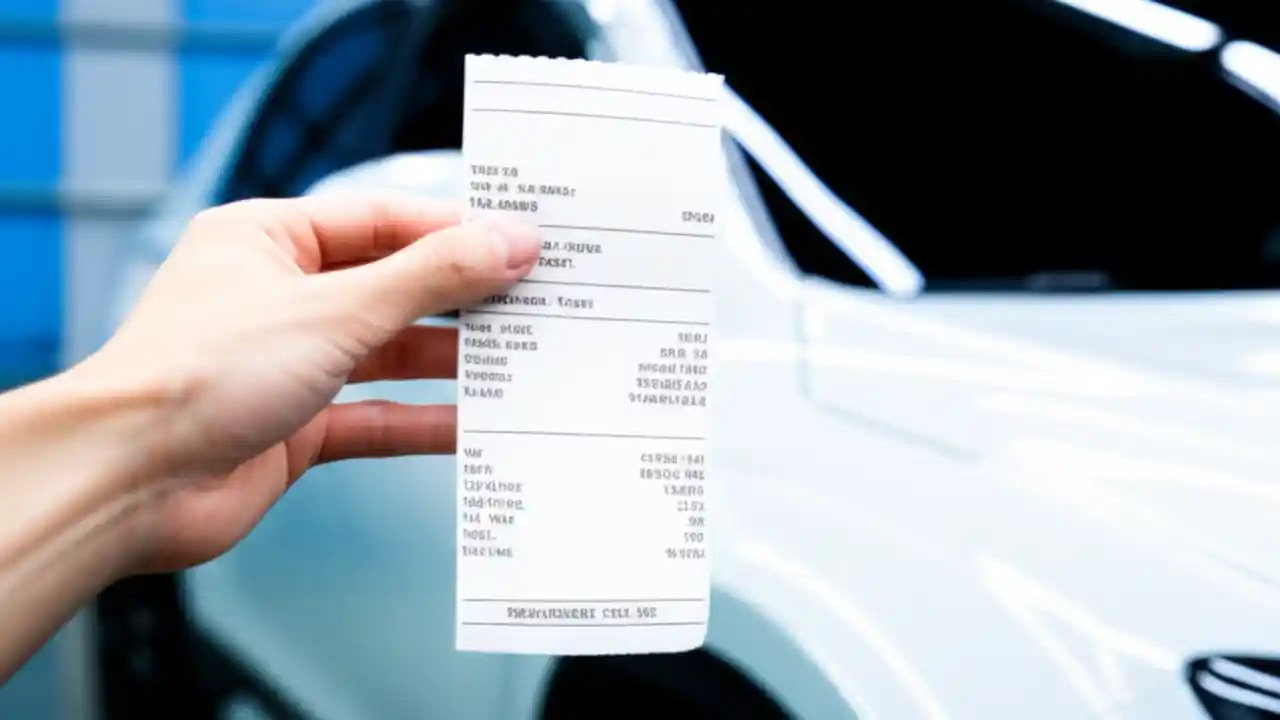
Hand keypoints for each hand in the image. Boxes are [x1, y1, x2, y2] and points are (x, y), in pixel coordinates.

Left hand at [84, 195, 538, 571]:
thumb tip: (512, 242)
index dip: (455, 230)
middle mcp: (278, 297)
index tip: (522, 243)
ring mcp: (287, 365)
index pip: (381, 220)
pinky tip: (472, 425)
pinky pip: (373, 416)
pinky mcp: (294, 427)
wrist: (127, 481)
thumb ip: (431, 278)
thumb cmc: (199, 372)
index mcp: (267, 239)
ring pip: (386, 354)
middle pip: (391, 286)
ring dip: (448, 360)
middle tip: (533, 299)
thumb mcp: (336, 309)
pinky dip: (421, 421)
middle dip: (460, 297)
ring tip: (519, 360)